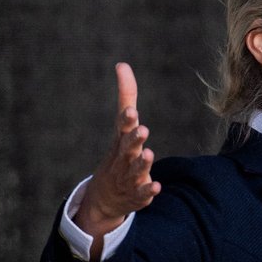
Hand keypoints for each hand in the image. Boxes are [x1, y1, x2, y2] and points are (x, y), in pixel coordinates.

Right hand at [73, 63, 160, 258]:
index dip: (127, 121)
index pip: (122, 129)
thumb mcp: (121, 127)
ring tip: (149, 153)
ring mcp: (128, 177)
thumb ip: (126, 97)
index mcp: (120, 141)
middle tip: (143, 129)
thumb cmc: (118, 153)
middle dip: (133, 139)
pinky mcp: (136, 194)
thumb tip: (122, 64)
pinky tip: (157, 186)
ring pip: (134, 170)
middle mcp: (122, 158)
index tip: (132, 112)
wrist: (104, 197)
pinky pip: (142, 193)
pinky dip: (148, 190)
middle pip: (127, 148)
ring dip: (141, 163)